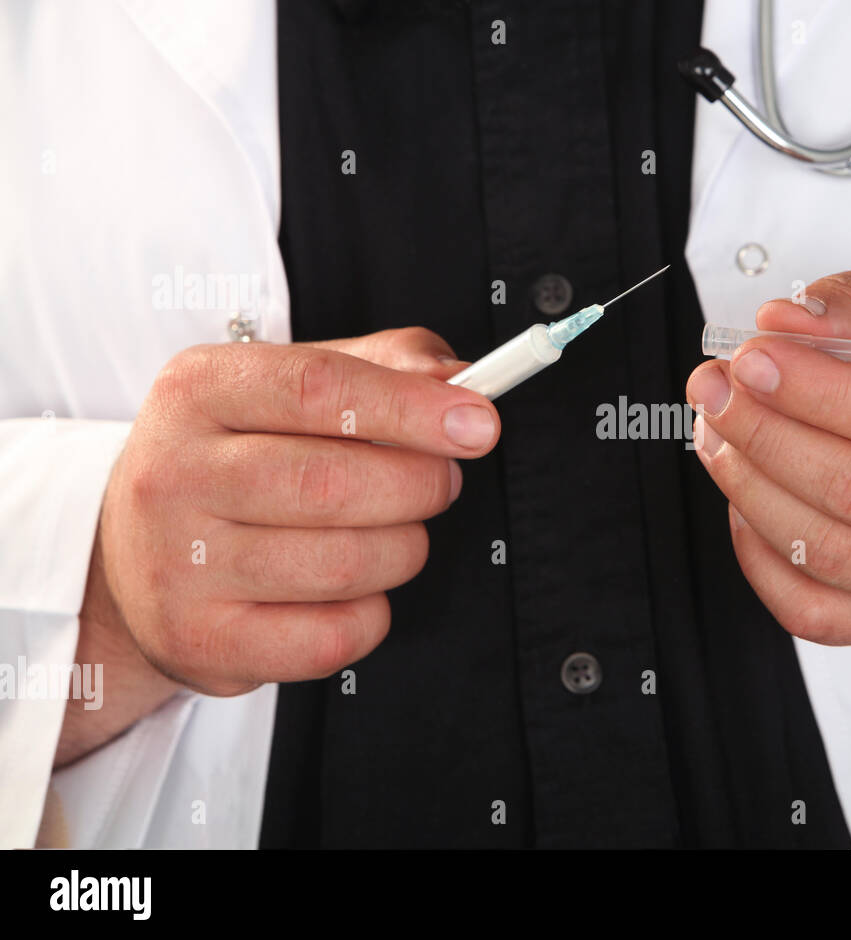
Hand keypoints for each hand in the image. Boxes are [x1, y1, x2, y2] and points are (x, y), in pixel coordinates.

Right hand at [60, 328, 497, 764]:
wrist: (135, 555)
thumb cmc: (234, 461)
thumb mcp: (290, 387)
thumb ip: (382, 367)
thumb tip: (458, 379)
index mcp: (199, 391)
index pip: (319, 388)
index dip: (413, 407)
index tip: (477, 423)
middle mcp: (174, 474)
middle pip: (335, 482)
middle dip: (420, 485)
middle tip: (439, 483)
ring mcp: (180, 565)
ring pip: (347, 565)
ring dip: (403, 549)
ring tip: (394, 533)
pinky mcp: (204, 641)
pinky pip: (334, 636)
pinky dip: (372, 614)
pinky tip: (354, 590)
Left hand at [685, 262, 850, 644]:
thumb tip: (785, 321)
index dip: (815, 391)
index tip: (753, 360)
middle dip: (764, 435)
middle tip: (716, 389)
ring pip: (828, 554)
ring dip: (749, 489)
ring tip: (718, 432)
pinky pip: (815, 611)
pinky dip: (759, 560)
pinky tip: (745, 501)